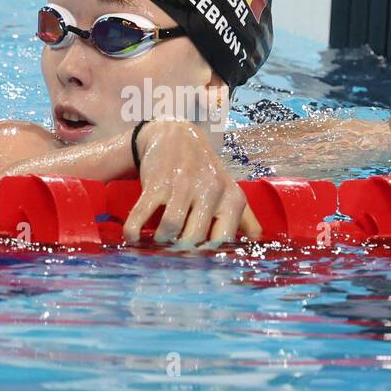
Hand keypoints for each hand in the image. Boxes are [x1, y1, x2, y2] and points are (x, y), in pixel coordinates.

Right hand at [124, 120, 262, 248]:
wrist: (177, 136)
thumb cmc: (206, 171)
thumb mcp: (230, 189)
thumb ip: (246, 217)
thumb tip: (257, 242)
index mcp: (231, 197)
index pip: (224, 239)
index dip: (208, 252)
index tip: (197, 254)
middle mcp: (210, 190)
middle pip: (194, 239)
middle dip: (181, 248)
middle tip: (175, 246)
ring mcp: (182, 185)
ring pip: (170, 229)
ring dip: (160, 240)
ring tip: (160, 238)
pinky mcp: (157, 182)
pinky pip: (141, 216)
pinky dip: (133, 232)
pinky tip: (133, 236)